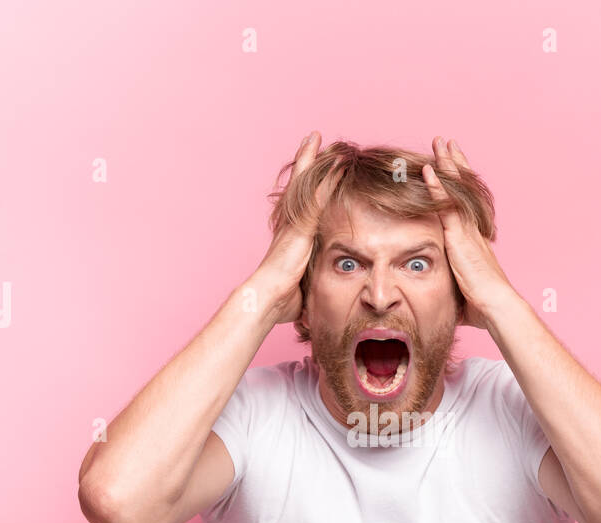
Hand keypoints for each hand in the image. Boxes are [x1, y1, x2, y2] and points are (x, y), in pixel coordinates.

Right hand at [252, 131, 345, 324]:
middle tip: (312, 138)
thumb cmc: (281, 301)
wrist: (267, 299)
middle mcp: (289, 224)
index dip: (305, 185)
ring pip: (304, 185)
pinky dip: (324, 181)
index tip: (310, 167)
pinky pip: (315, 199)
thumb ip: (307, 287)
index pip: (300, 204)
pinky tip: (333, 164)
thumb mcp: (299, 289)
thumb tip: (313, 308)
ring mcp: (293, 224)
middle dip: (304, 161)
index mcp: (290, 237)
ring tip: (316, 137)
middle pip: (299, 185)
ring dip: (310, 160)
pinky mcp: (300, 228)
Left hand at [421, 136, 516, 329]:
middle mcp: (473, 229)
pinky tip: (428, 169)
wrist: (496, 306)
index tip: (454, 165)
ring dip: (446, 164)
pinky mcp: (459, 237)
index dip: (460, 184)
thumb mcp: (465, 292)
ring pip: (456, 190)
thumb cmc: (483, 306)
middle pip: (463, 188)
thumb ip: (456, 288)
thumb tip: (448, 301)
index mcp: (475, 240)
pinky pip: (446, 205)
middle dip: (455, 163)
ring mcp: (467, 231)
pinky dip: (437, 186)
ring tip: (439, 142)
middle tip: (446, 142)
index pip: (465, 204)